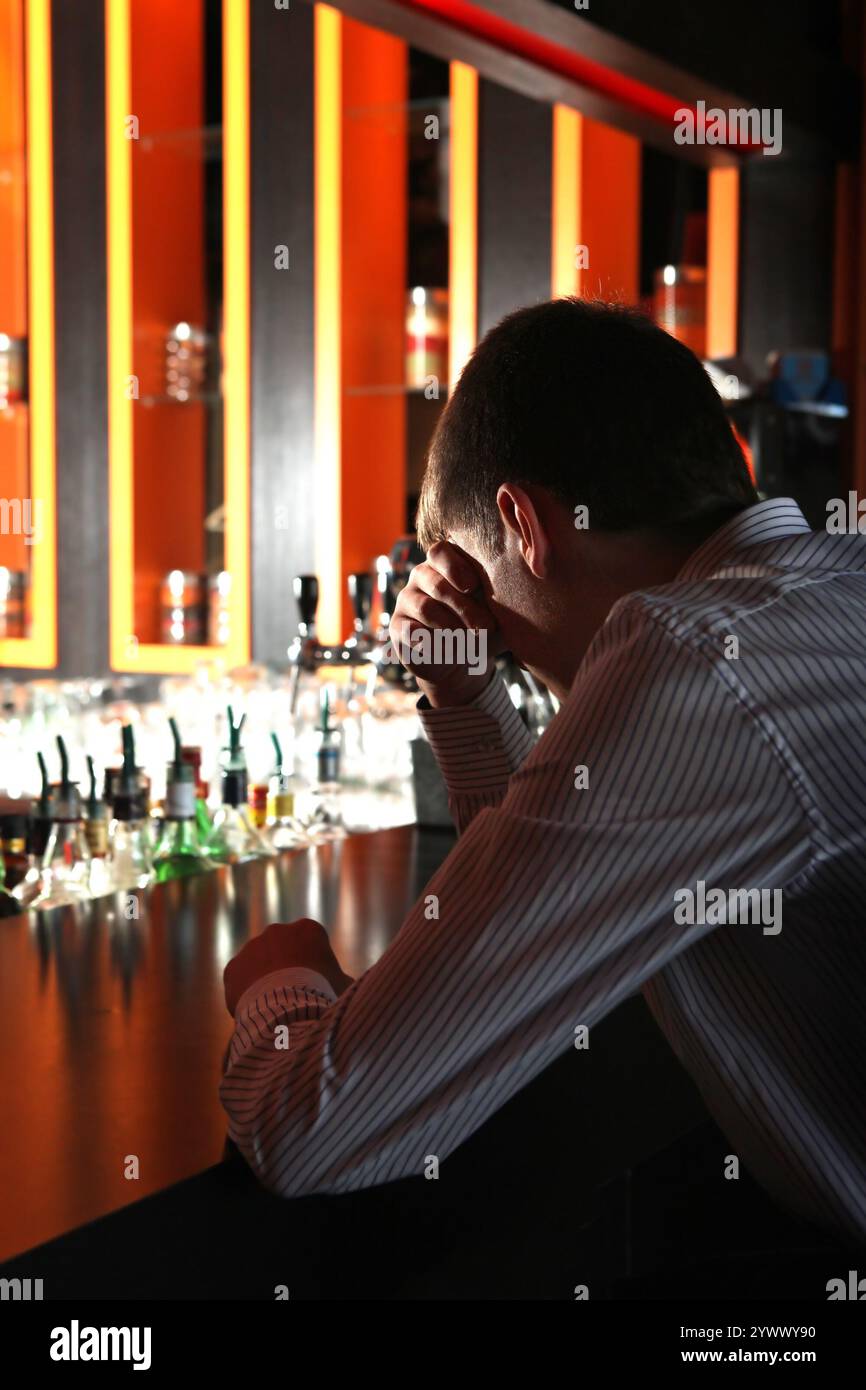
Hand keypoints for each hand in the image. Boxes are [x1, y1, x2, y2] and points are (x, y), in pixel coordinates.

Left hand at [223, 918, 353, 1014]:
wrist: (289, 1013)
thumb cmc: (323, 997)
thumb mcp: (343, 986)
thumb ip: (340, 978)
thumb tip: (345, 985)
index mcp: (308, 929)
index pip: (309, 942)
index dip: (313, 966)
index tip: (314, 985)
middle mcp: (277, 931)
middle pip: (281, 949)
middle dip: (285, 967)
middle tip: (293, 996)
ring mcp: (252, 947)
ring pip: (258, 963)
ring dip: (263, 980)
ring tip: (274, 1008)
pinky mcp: (233, 967)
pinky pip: (240, 979)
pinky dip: (246, 993)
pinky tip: (258, 1011)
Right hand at [390, 541, 501, 706]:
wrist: (462, 663)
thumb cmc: (484, 630)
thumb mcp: (500, 614)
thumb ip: (507, 599)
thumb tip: (524, 587)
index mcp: (445, 564)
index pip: (441, 551)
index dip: (455, 566)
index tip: (474, 586)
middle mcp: (421, 577)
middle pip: (436, 583)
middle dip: (464, 607)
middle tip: (485, 627)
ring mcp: (406, 600)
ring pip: (425, 608)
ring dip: (452, 627)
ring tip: (472, 643)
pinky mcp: (398, 627)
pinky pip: (410, 631)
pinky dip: (433, 643)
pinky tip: (450, 652)